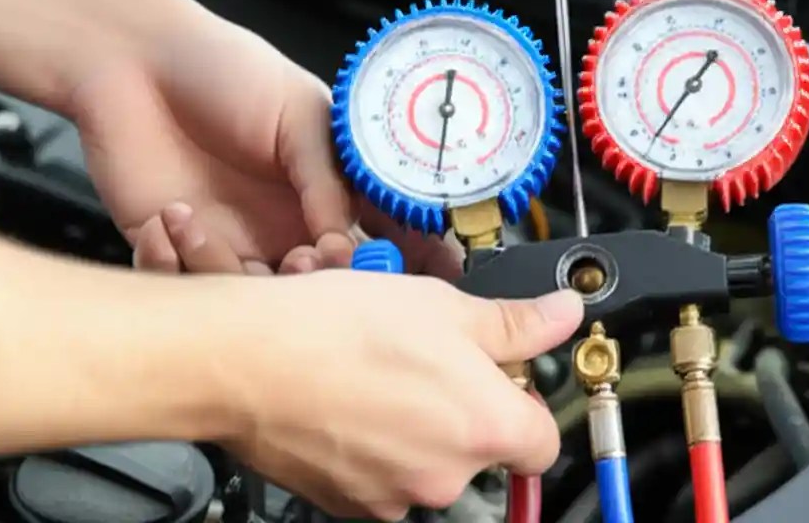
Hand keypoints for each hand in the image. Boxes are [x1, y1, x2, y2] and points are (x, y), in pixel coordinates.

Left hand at [68, 8, 462, 278]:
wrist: (134, 57)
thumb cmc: (222, 69)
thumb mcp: (300, 112)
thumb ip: (327, 181)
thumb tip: (344, 243)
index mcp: (322, 196)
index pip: (366, 250)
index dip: (379, 271)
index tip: (385, 276)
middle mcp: (279, 229)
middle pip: (308, 294)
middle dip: (308, 292)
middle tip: (301, 261)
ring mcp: (226, 243)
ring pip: (242, 302)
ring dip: (229, 277)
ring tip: (202, 226)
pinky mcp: (169, 249)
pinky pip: (176, 287)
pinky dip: (170, 265)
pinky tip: (166, 218)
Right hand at [210, 271, 583, 519]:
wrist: (246, 359)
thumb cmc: (338, 328)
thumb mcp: (441, 304)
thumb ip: (514, 322)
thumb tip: (562, 314)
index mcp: (486, 426)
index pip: (542, 441)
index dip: (522, 403)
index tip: (497, 376)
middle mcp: (448, 476)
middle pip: (479, 451)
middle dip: (458, 410)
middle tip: (421, 360)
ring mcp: (395, 497)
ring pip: (425, 464)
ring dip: (411, 428)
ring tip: (373, 376)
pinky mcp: (348, 504)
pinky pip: (378, 478)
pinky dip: (370, 448)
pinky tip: (344, 402)